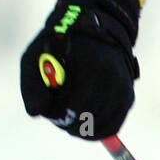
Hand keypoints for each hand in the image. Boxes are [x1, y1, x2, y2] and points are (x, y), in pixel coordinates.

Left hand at [20, 0, 139, 139]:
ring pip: (100, 126)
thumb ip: (32, 85)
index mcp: (90, 63)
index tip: (49, 111)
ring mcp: (123, 87)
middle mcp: (112, 76)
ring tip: (68, 112)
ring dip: (82, 128)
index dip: (59, 114)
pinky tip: (83, 120)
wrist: (90, 30)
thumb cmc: (57, 46)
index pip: (76, 105)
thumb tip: (36, 113)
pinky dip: (97, 130)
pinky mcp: (128, 96)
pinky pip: (113, 126)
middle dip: (69, 122)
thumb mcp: (35, 57)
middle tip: (57, 116)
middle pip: (88, 118)